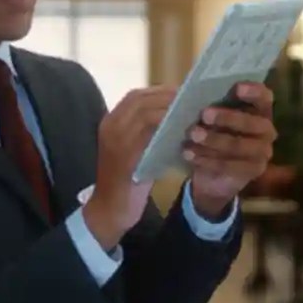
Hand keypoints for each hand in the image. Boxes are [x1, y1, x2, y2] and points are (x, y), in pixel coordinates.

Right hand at [83, 85, 176, 249]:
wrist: (110, 211)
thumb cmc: (127, 181)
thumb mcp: (135, 150)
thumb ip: (148, 131)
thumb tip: (176, 112)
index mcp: (110, 122)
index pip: (136, 96)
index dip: (160, 91)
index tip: (183, 92)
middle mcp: (109, 127)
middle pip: (140, 100)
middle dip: (167, 96)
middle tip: (192, 99)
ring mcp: (115, 141)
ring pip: (144, 113)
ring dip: (169, 110)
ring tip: (191, 113)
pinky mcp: (125, 156)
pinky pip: (148, 134)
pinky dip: (166, 129)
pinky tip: (183, 131)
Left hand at [183, 82, 276, 216]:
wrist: (213, 172)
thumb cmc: (213, 132)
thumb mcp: (208, 117)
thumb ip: (202, 103)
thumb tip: (178, 91)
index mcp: (259, 109)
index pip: (264, 97)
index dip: (254, 91)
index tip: (237, 87)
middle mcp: (266, 130)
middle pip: (252, 123)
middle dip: (227, 118)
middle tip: (204, 114)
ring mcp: (262, 153)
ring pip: (238, 146)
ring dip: (213, 140)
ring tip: (192, 135)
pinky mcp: (251, 172)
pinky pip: (228, 165)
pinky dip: (206, 159)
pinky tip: (188, 153)